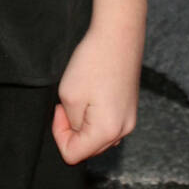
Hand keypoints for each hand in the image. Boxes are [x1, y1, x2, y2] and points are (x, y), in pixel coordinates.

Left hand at [51, 14, 145, 165]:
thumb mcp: (69, 96)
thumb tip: (77, 130)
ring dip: (84, 123)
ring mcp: (129, 120)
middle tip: (68, 102)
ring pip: (97, 137)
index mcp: (107, 132)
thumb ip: (71, 123)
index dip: (59, 133)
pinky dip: (95, 116)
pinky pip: (108, 124)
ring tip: (82, 96)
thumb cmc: (93, 61)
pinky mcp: (130, 108)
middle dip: (72, 129)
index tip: (59, 110)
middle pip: (88, 148)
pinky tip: (93, 93)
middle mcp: (123, 131)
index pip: (73, 154)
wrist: (119, 34)